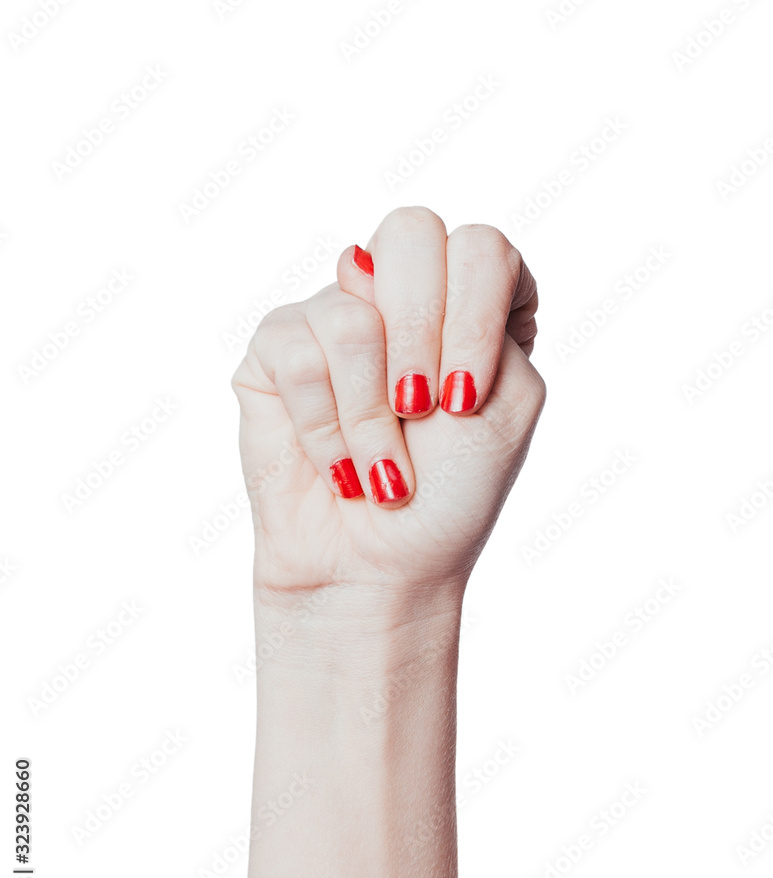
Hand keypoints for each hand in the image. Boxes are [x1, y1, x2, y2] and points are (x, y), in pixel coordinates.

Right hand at [232, 206, 544, 595]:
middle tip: (419, 409)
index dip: (472, 316)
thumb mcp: (506, 400)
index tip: (464, 400)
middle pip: (410, 234)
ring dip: (369, 415)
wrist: (379, 566)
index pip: (479, 248)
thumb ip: (476, 309)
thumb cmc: (449, 493)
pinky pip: (296, 353)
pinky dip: (324, 425)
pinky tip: (336, 464)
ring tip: (378, 469)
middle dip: (418, 336)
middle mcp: (401, 301)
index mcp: (470, 307)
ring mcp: (335, 318)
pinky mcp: (276, 352)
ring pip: (348, 314)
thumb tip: (362, 261)